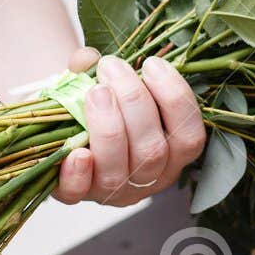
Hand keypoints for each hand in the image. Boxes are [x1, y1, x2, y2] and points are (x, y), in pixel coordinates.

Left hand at [53, 49, 205, 206]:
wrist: (64, 131)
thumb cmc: (101, 106)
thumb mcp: (111, 83)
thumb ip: (101, 67)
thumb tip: (87, 59)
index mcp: (171, 154)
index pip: (190, 137)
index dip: (175, 100)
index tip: (152, 64)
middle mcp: (148, 178)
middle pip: (153, 151)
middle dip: (134, 102)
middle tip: (112, 67)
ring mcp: (112, 191)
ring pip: (118, 171)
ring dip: (108, 128)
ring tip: (95, 91)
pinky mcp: (76, 194)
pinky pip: (78, 192)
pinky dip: (78, 172)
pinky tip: (77, 151)